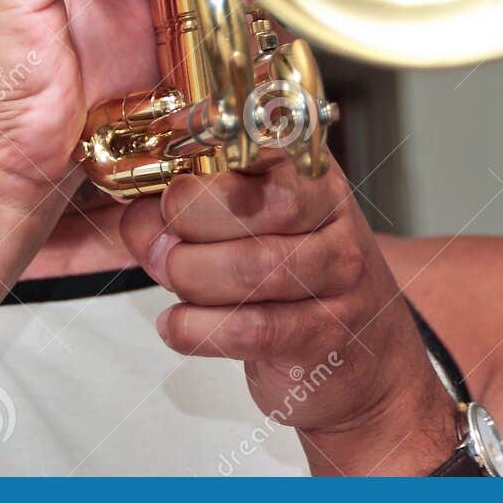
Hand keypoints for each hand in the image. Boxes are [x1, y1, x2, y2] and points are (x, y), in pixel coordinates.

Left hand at [119, 157, 459, 474]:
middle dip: (186, 222)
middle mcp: (334, 216)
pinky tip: (179, 325)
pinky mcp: (325, 333)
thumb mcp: (257, 226)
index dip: (202, 160)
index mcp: (311, 171)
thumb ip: (195, 211)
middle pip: (256, 204)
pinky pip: (251, 329)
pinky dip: (196, 329)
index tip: (163, 182)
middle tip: (158, 240)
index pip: (261, 143)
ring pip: (251, 267)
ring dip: (189, 277)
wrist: (364, 359)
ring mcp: (338, 276)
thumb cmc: (297, 279)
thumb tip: (137, 212)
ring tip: (172, 281)